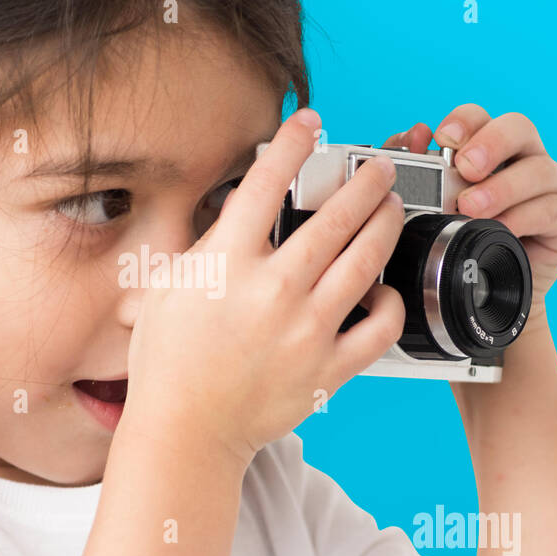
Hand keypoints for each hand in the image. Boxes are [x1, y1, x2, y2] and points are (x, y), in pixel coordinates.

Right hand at [122, 110, 405, 467]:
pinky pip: (378, 326)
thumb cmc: (167, 364)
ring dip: (385, 225)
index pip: (266, 183)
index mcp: (227, 263)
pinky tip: (382, 288)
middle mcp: (272, 290)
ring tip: (390, 210)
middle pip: (336, 216)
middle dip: (365, 180)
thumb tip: (229, 214)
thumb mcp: (166, 289)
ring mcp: (306, 329)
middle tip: (377, 167)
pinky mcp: (328, 367)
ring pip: (366, 259)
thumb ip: (202, 247)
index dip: (293, 142)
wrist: (185, 431)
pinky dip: (387, 301)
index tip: (309, 123)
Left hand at [382, 106, 556, 326]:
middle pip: (518, 127)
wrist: (486, 294)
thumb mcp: (430, 207)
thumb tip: (411, 137)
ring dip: (502, 187)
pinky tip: (502, 229)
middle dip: (490, 143)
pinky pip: (552, 208)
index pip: (479, 117)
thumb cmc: (456, 244)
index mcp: (487, 147)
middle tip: (465, 168)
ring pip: (538, 169)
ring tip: (472, 208)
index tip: (443, 138)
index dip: (463, 121)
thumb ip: (418, 168)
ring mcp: (551, 182)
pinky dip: (524, 217)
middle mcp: (523, 157)